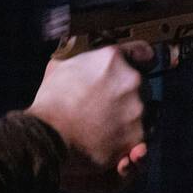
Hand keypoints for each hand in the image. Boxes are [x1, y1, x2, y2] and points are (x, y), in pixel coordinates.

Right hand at [26, 41, 152, 192]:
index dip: (140, 60)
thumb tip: (81, 58)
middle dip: (126, 94)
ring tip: (102, 125)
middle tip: (104, 104)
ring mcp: (137, 110)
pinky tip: (106, 139)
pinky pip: (137, 136)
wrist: (47, 137)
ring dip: (126, 117)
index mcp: (113, 59)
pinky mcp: (136, 136)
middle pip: (141, 85)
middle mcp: (131, 81)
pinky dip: (125, 139)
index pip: (144, 52)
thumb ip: (80, 59)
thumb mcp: (59, 66)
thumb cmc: (50, 103)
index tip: (140, 66)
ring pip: (141, 112)